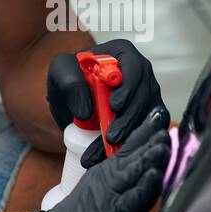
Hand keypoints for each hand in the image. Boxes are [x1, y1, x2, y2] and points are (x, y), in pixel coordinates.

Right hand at [15, 107, 170, 211]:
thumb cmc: (85, 209)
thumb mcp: (102, 178)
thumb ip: (128, 159)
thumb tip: (153, 134)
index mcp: (108, 176)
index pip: (130, 152)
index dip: (146, 137)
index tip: (159, 118)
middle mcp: (108, 194)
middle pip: (130, 173)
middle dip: (147, 157)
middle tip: (163, 141)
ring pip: (128, 202)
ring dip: (141, 188)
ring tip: (154, 174)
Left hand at [46, 38, 166, 167]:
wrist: (74, 99)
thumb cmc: (69, 78)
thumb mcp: (60, 72)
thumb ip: (68, 83)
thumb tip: (85, 110)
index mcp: (123, 54)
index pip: (135, 68)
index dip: (128, 87)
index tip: (114, 106)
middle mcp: (142, 74)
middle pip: (146, 96)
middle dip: (129, 119)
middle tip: (110, 137)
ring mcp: (149, 96)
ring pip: (150, 117)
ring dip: (129, 136)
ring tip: (104, 152)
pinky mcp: (150, 118)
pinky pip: (148, 133)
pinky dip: (130, 146)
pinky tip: (109, 157)